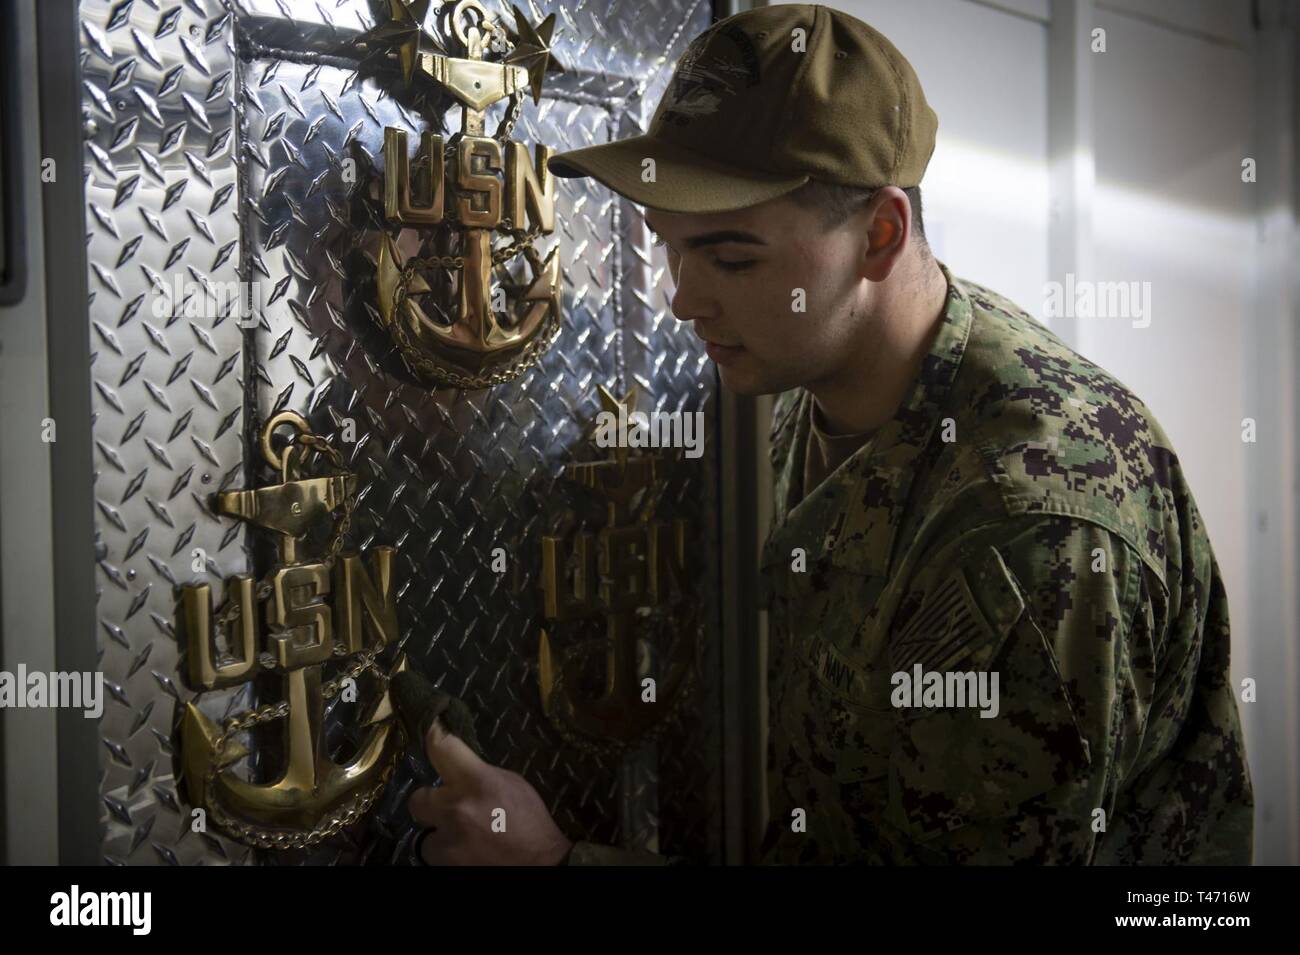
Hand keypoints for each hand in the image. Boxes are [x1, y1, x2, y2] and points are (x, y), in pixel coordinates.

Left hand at [392, 673, 571, 865]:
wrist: (539, 864)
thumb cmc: (530, 820)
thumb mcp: (511, 783)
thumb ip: (479, 774)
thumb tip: (456, 765)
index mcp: (476, 781)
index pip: (441, 748)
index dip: (431, 735)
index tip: (428, 727)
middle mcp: (456, 808)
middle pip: (417, 797)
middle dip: (431, 801)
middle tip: (448, 805)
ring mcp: (447, 841)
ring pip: (424, 831)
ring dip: (440, 831)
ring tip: (462, 835)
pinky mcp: (445, 864)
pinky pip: (434, 854)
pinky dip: (446, 852)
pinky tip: (466, 851)